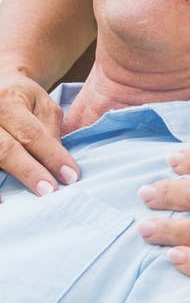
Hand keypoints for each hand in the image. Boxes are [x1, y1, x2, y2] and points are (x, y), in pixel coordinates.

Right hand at [0, 73, 78, 194]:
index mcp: (7, 101)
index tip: (71, 176)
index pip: (31, 133)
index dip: (51, 156)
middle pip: (5, 149)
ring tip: (23, 203)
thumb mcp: (42, 104)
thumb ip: (50, 130)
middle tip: (50, 192)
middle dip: (28, 172)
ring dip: (4, 184)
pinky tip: (2, 200)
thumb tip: (58, 162)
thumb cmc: (21, 99)